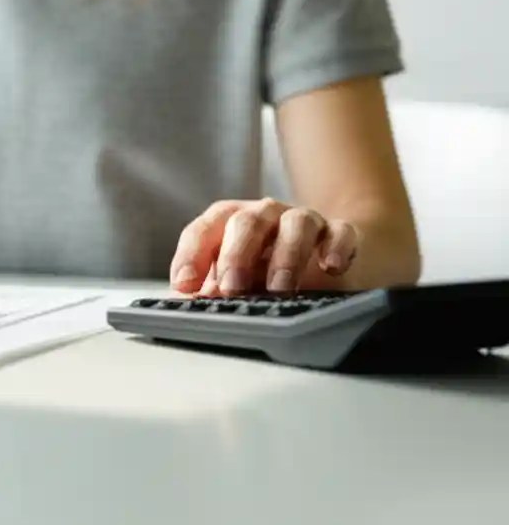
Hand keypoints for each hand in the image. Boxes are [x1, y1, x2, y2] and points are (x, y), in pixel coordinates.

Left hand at [170, 199, 358, 296]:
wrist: (323, 262)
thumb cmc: (265, 271)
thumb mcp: (233, 282)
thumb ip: (210, 291)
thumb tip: (187, 309)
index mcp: (230, 223)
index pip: (204, 230)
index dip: (191, 255)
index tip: (184, 284)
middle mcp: (265, 215)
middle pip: (247, 222)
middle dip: (236, 255)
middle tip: (232, 288)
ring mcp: (303, 221)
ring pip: (295, 224)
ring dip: (286, 255)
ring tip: (280, 288)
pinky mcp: (339, 233)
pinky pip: (340, 232)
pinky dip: (336, 247)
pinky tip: (330, 268)